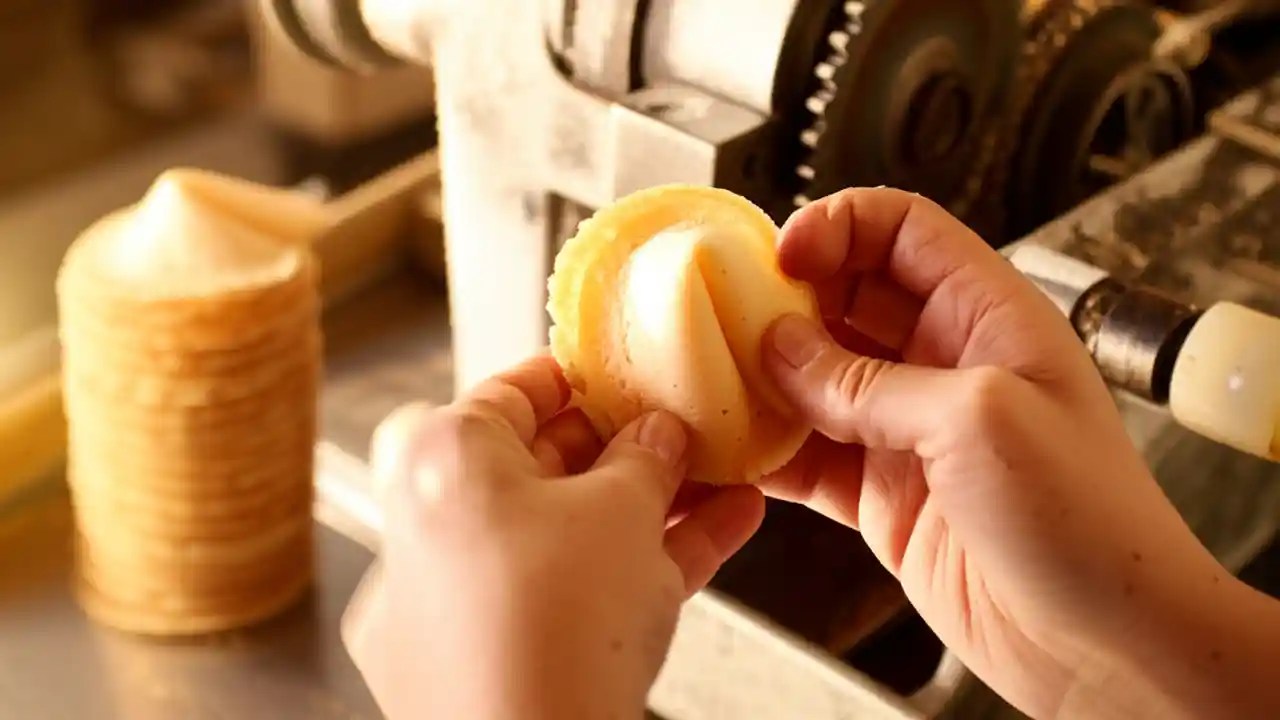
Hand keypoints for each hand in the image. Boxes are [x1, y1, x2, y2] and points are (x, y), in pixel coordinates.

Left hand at [342, 356, 764, 719]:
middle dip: (629, 452)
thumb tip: (658, 437)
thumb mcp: (626, 511)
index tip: (628, 375)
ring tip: (722, 488)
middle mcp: (427, 525)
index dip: (585, 380)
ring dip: (648, 509)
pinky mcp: (484, 657)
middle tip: (687, 438)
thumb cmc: (553, 630)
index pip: (515, 391)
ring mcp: (452, 600)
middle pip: (543, 467)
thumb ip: (648, 457)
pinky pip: (562, 592)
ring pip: (563, 534)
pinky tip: (713, 540)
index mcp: (439, 459)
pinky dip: (628, 566)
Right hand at [759, 189, 1279, 718]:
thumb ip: (869, 381)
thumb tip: (783, 351)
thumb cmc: (1087, 521)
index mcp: (987, 316)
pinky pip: (811, 456)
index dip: (838, 226)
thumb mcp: (978, 421)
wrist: (1104, 643)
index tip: (782, 254)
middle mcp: (944, 363)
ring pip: (818, 378)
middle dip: (786, 301)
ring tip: (719, 382)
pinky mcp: (884, 494)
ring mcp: (909, 430)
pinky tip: (736, 451)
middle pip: (847, 296)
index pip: (902, 231)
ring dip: (767, 377)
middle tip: (734, 318)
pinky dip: (770, 450)